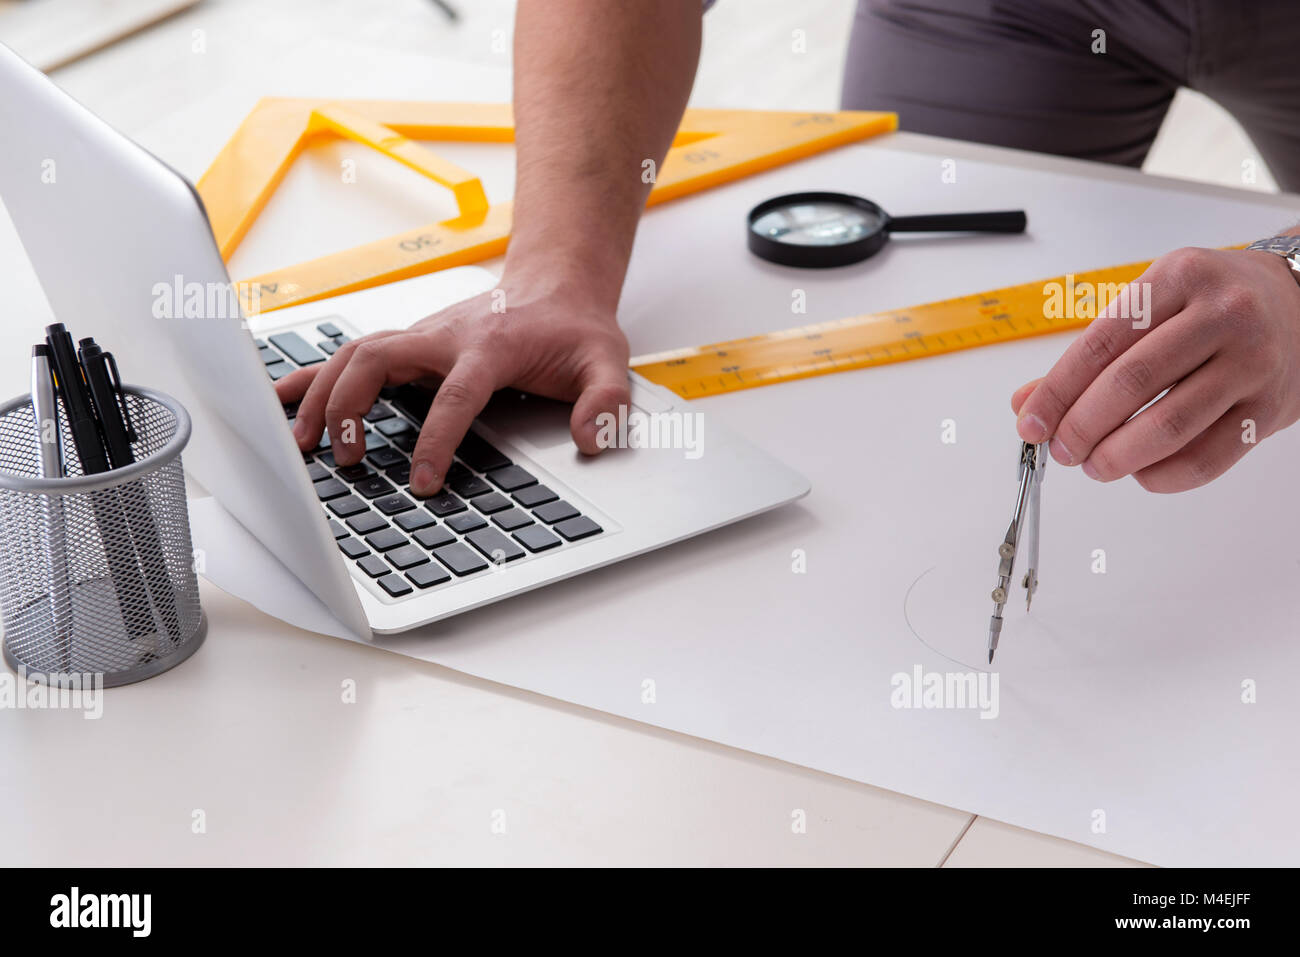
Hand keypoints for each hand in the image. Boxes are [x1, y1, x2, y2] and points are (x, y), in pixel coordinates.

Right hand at [275, 268, 630, 495]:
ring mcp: (421, 337)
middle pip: (378, 360)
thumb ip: (606, 402)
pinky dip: (315, 375)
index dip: (436, 438)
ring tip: (302, 442)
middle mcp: (445, 336)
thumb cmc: (575, 328)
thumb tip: (591, 438)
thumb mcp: (608, 363)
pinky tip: (283, 400)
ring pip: (355, 354)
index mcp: (490, 347)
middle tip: (345, 459)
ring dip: (323, 394)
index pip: (455, 395)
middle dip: (352, 408)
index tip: (423, 481)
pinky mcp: (410, 344)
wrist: (556, 286)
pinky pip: (352, 355)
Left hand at [1011, 246, 1299, 491]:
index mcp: (1178, 278)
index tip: (1030, 424)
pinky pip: (1207, 457)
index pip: (1100, 343)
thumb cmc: (1215, 304)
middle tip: (1062, 449)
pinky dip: (1161, 476)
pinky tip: (1140, 472)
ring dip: (1117, 456)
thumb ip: (1090, 353)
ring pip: (1168, 425)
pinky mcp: (1270, 408)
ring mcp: (1252, 362)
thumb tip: (1027, 403)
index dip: (1057, 392)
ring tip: (1095, 464)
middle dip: (1082, 427)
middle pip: (1131, 384)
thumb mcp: (1152, 304)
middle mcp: (1221, 315)